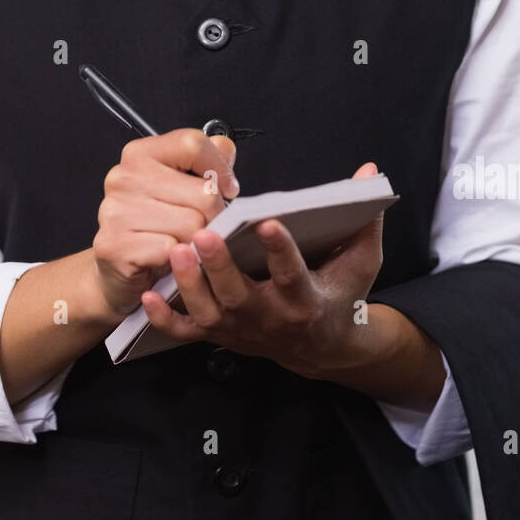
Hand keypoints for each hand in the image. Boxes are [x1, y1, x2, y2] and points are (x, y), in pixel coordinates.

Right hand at [92, 129, 239, 316]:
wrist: (119, 266)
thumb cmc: (155, 224)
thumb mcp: (183, 185)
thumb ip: (208, 161)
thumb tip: (225, 150)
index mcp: (141, 154)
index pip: (194, 144)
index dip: (220, 169)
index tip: (226, 188)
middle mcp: (124, 177)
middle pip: (203, 191)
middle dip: (214, 215)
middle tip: (202, 225)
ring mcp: (116, 211)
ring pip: (193, 224)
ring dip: (196, 241)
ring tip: (182, 242)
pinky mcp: (115, 245)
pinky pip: (173, 250)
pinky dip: (178, 259)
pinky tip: (167, 258)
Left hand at [140, 161, 383, 376]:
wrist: (322, 349)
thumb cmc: (340, 296)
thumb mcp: (361, 263)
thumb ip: (365, 220)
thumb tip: (369, 170)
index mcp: (305, 301)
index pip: (292, 275)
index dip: (281, 251)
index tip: (268, 223)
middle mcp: (269, 319)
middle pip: (240, 297)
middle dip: (221, 267)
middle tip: (204, 235)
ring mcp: (240, 331)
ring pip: (210, 314)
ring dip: (191, 285)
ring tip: (177, 251)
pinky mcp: (220, 337)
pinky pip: (187, 334)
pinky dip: (166, 319)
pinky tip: (149, 295)